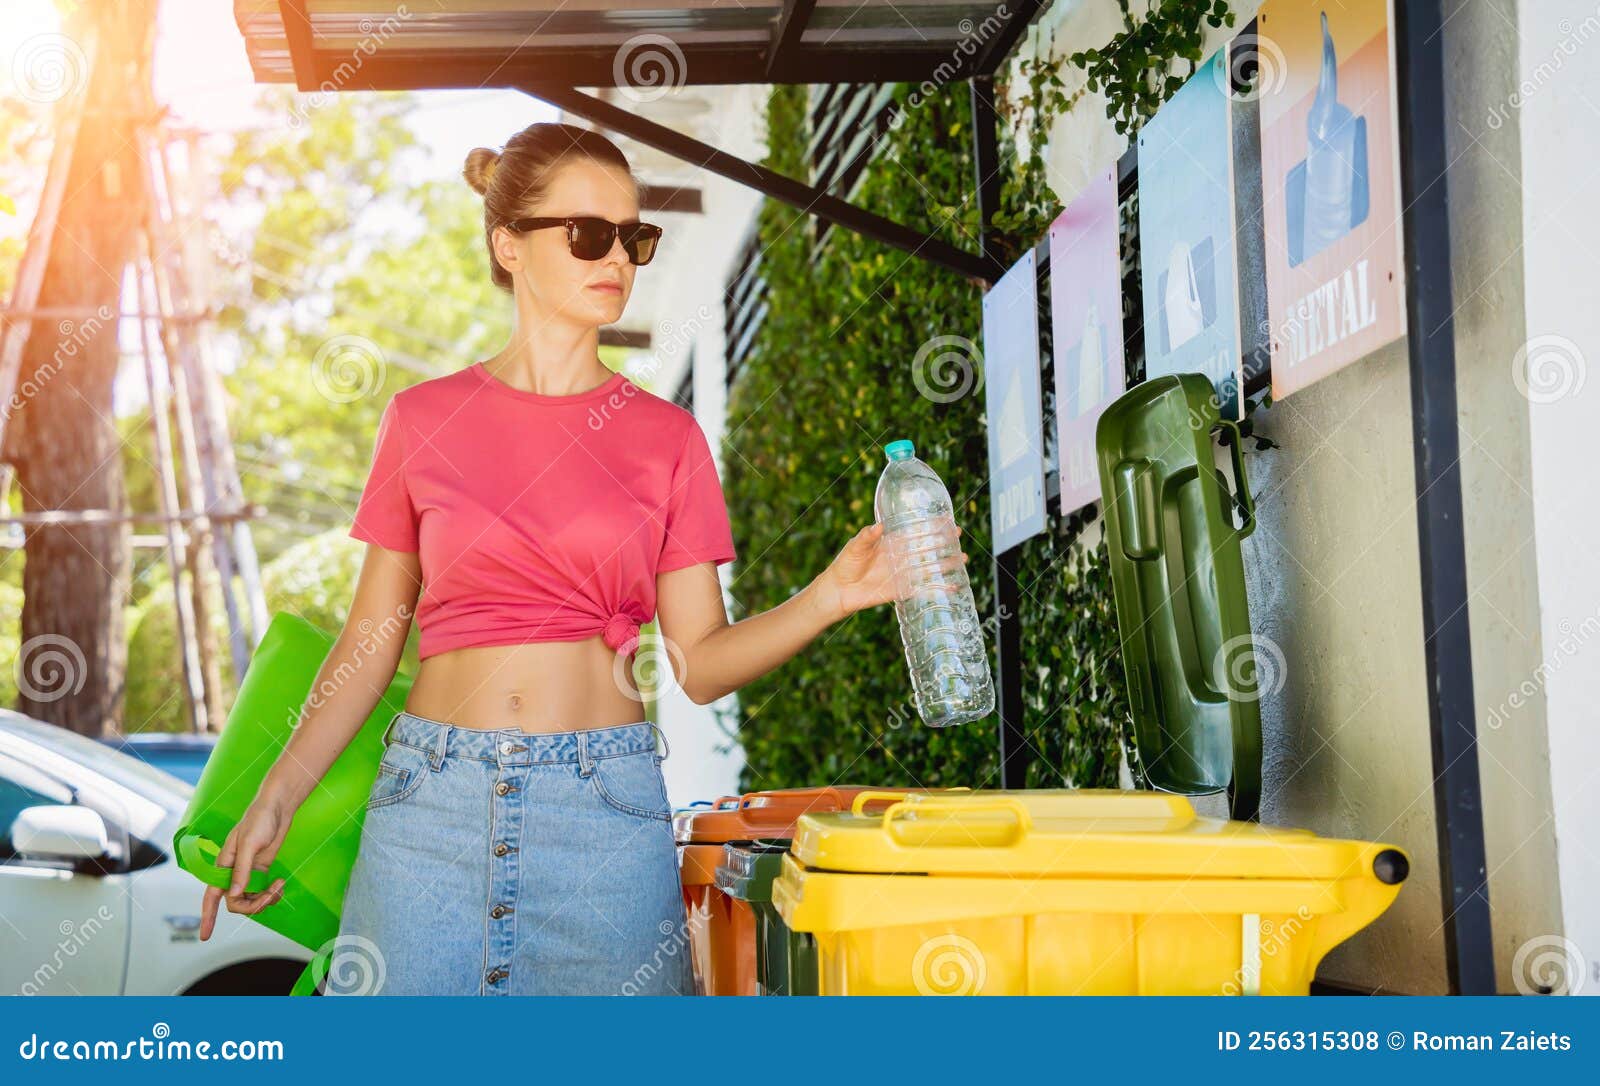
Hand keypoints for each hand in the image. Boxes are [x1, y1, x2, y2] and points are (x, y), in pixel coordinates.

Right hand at [199, 796, 291, 939]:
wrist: (278, 808)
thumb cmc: (259, 820)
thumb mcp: (249, 843)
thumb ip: (242, 869)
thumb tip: (235, 893)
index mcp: (223, 867)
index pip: (211, 897)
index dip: (207, 917)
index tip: (205, 936)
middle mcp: (233, 873)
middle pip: (237, 903)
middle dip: (254, 905)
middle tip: (271, 894)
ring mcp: (249, 873)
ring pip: (251, 900)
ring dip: (266, 900)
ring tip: (279, 887)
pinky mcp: (262, 871)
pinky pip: (263, 892)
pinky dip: (272, 894)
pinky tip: (281, 884)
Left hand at [810, 519, 967, 622]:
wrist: (838, 589)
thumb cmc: (845, 564)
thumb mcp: (855, 546)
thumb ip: (866, 537)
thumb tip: (878, 526)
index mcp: (891, 542)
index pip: (915, 531)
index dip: (930, 525)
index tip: (947, 520)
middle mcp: (900, 557)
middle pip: (926, 548)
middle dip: (943, 542)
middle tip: (959, 536)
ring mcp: (902, 574)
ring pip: (929, 567)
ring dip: (945, 563)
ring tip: (963, 558)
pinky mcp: (901, 590)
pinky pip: (922, 589)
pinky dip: (938, 588)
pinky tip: (953, 586)